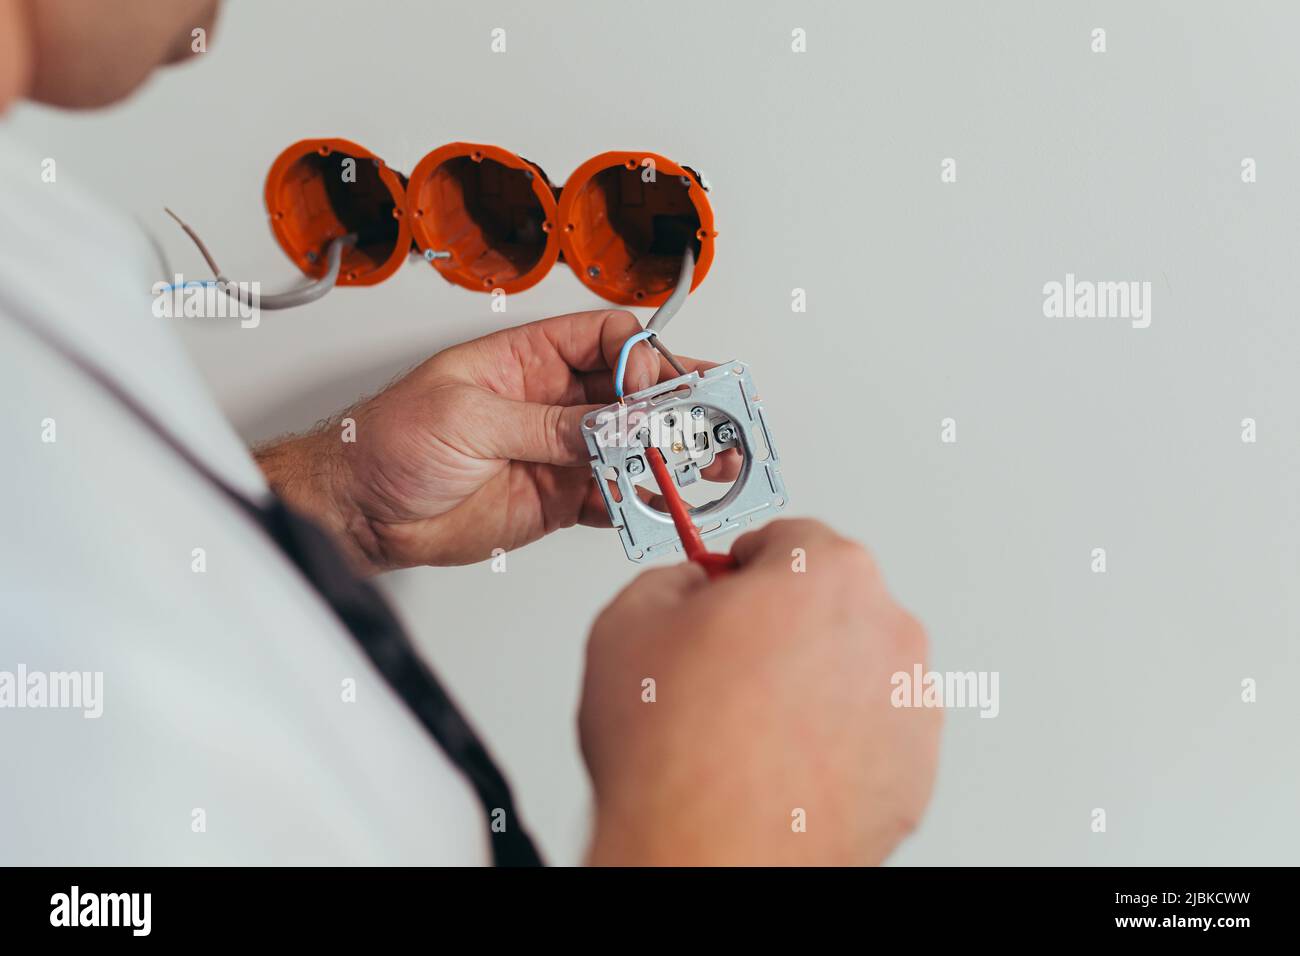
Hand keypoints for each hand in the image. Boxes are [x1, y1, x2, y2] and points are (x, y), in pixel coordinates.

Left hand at [255, 309, 738, 571]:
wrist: (360, 510)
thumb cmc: (386, 442)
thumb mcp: (466, 418)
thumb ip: (544, 425)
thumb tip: (608, 426)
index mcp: (530, 358)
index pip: (610, 340)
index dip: (644, 359)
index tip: (661, 387)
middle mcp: (553, 401)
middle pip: (635, 393)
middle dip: (678, 406)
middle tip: (714, 425)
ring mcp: (559, 451)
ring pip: (633, 445)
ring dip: (673, 454)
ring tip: (710, 467)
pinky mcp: (559, 498)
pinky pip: (614, 496)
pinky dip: (642, 502)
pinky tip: (663, 503)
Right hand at [579, 518, 941, 865]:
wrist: (706, 856)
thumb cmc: (675, 754)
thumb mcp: (628, 619)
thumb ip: (673, 577)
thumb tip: (691, 587)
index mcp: (825, 573)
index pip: (790, 538)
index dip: (743, 566)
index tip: (727, 588)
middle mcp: (886, 630)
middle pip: (832, 600)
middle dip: (783, 622)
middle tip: (728, 664)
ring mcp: (910, 705)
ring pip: (856, 666)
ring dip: (813, 679)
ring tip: (749, 724)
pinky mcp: (914, 771)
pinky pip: (872, 731)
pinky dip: (836, 738)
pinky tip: (780, 760)